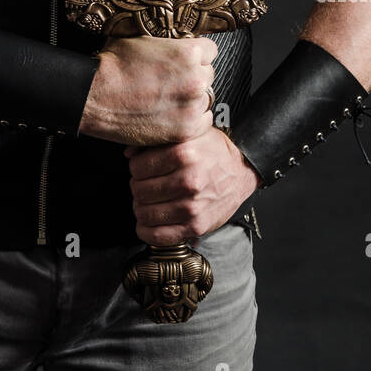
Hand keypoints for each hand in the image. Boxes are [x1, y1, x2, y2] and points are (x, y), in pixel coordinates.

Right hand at [78, 35, 217, 146]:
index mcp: (187, 52)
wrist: (95, 95)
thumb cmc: (113, 65)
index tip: (188, 61)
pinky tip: (174, 114)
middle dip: (194, 76)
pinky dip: (192, 119)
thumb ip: (169, 43)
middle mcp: (194, 78)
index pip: (210, 51)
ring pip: (206, 98)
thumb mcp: (143, 38)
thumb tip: (179, 43)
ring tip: (170, 99)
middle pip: (209, 74)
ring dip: (193, 98)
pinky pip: (203, 122)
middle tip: (174, 81)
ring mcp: (191, 105)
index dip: (196, 55)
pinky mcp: (184, 129)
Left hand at [124, 128, 260, 244]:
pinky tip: (148, 222)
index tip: (142, 169)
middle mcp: (188, 181)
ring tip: (148, 201)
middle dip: (138, 187)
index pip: (138, 167)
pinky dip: (146, 231)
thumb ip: (156, 140)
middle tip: (146, 185)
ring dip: (141, 208)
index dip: (135, 168)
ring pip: (144, 213)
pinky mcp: (196, 226)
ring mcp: (192, 207)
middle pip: (139, 190)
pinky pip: (158, 236)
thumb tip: (128, 152)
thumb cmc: (213, 151)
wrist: (242, 171)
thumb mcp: (188, 133)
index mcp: (183, 154)